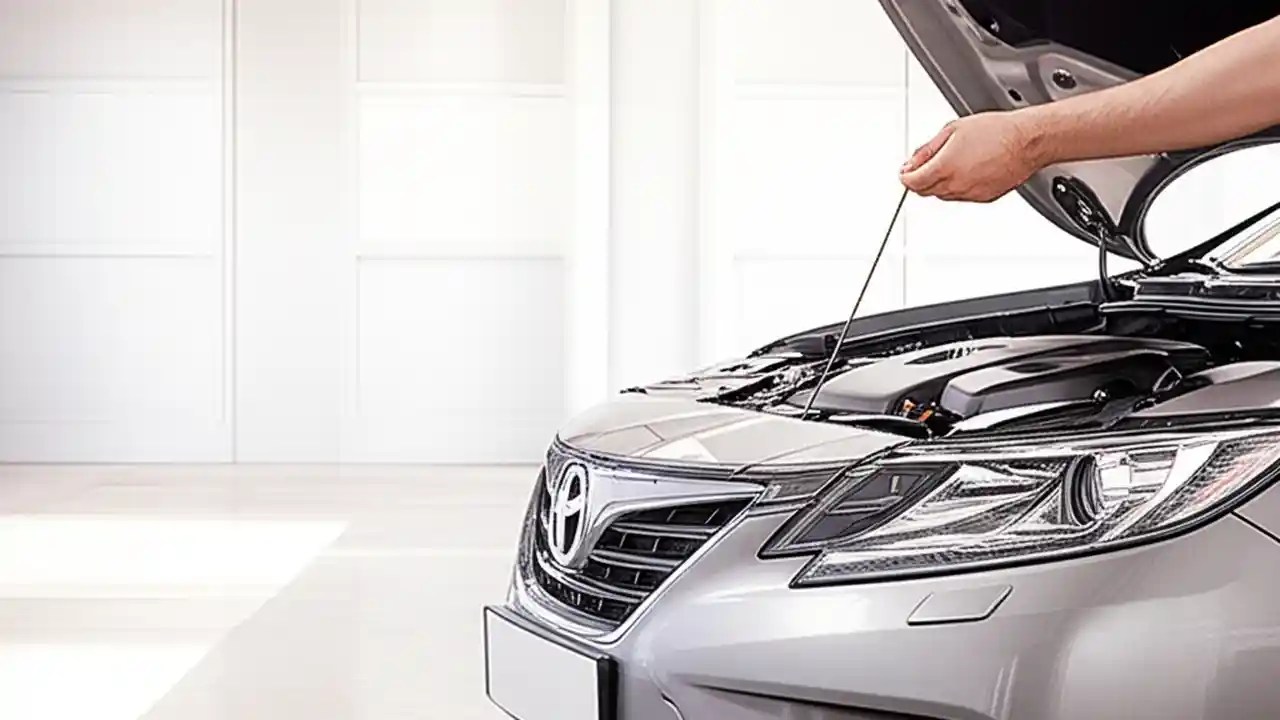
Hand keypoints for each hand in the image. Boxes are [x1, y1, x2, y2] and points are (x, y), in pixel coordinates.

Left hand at [899, 110, 1046, 201]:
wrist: (1027, 141)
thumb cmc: (996, 131)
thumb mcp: (953, 130)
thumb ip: (928, 149)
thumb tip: (913, 161)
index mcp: (945, 168)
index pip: (913, 182)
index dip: (906, 176)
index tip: (906, 170)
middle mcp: (956, 185)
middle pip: (925, 191)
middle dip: (920, 180)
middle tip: (922, 166)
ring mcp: (970, 194)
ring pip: (943, 195)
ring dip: (938, 184)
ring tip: (949, 163)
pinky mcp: (984, 198)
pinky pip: (961, 197)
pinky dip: (956, 187)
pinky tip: (965, 171)